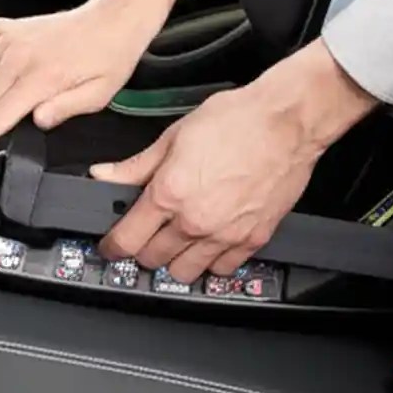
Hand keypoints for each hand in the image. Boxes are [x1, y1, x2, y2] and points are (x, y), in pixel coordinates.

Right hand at [0, 0, 186, 143]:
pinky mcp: (0, 29)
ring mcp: (6, 39)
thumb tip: (38, 120)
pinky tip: (21, 70)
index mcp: (41, 74)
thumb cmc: (108, 57)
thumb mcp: (99, 95)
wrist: (109, 19)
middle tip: (21, 113)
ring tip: (29, 85)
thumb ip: (65, 109)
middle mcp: (18, 54)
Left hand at [95, 39, 377, 283]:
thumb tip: (105, 175)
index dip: (112, 246)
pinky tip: (207, 245)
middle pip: (152, 259)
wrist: (288, 122)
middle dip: (141, 250)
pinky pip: (222, 269)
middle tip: (144, 236)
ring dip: (174, 260)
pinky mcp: (253, 239)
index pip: (127, 240)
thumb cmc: (237, 121)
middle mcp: (195, 220)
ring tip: (175, 242)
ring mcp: (225, 235)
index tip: (110, 245)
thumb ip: (136, 165)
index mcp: (169, 193)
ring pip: (185, 272)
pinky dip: (210, 262)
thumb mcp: (174, 135)